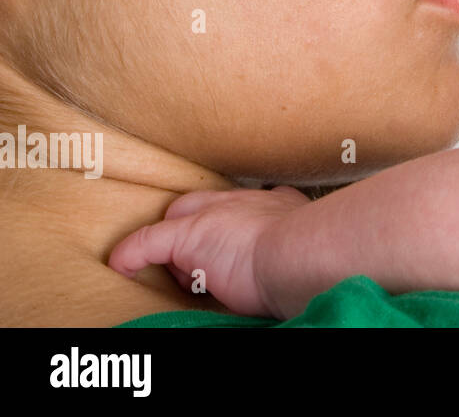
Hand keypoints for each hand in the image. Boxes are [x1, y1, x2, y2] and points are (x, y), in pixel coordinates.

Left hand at [108, 185, 309, 317]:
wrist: (303, 250)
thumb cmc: (315, 256)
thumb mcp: (310, 240)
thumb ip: (298, 240)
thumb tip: (302, 265)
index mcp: (277, 204)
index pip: (239, 205)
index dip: (226, 223)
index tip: (228, 243)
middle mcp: (244, 202)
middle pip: (202, 210)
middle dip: (196, 232)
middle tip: (203, 268)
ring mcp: (213, 217)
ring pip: (177, 229)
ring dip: (175, 252)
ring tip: (182, 279)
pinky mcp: (188, 236)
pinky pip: (146, 244)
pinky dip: (131, 256)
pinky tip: (121, 267)